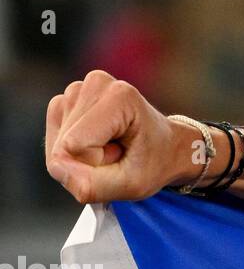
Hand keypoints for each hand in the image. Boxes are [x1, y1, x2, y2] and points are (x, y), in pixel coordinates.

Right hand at [45, 70, 197, 203]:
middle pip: (63, 145)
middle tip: (118, 153)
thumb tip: (58, 168)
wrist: (166, 147)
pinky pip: (53, 139)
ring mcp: (79, 89)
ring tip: (111, 146)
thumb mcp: (133, 185)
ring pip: (56, 143)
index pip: (75, 146)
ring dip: (80, 156)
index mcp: (120, 96)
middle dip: (88, 161)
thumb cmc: (154, 163)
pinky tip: (96, 142)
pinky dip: (72, 150)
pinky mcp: (67, 100)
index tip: (124, 154)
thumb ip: (94, 185)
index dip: (96, 163)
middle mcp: (97, 83)